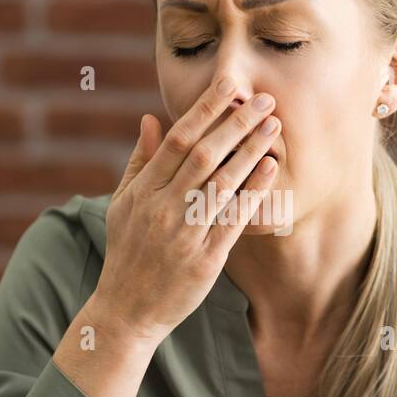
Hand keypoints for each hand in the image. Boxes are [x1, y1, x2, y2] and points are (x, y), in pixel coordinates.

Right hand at [89, 76, 280, 345]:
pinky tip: (270, 166)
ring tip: (273, 124)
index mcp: (142, 192)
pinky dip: (253, 190)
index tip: (228, 85)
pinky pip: (234, 218)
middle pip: (203, 155)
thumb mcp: (122, 205)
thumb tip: (151, 118)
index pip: (176, 140)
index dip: (204, 109)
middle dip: (235, 122)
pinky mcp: (206, 258)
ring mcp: (185, 234)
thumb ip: (140, 161)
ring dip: (250, 149)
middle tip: (263, 98)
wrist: (127, 311)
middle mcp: (162, 209)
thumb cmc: (127, 253)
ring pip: (221, 182)